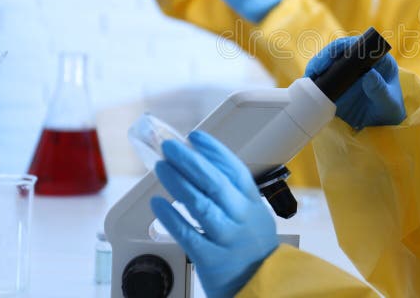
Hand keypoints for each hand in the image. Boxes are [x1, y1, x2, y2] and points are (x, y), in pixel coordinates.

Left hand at [150, 131, 277, 297]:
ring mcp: (226, 237)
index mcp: (251, 202)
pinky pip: (187, 233)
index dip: (214, 150)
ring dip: (178, 182)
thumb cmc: (253, 248)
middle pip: (214, 181)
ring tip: (161, 168)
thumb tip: (204, 165)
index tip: (195, 137)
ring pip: (200, 204)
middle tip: (169, 147)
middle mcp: (240, 216)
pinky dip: (171, 217)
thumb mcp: (253, 214)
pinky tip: (158, 204)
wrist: (262, 286)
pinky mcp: (210, 257)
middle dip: (189, 161)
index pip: (233, 168)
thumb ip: (233, 192)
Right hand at [305, 36, 405, 128]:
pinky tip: (308, 86)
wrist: (382, 126)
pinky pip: (323, 79)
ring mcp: (347, 73)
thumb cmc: (390, 112)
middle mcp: (360, 62)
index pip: (358, 46)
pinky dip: (314, 81)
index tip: (331, 56)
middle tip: (315, 69)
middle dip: (324, 58)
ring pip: (328, 64)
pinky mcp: (336, 85)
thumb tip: (368, 74)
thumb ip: (380, 90)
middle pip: (338, 52)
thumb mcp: (389, 104)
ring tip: (309, 78)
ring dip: (316, 68)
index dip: (342, 47)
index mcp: (377, 60)